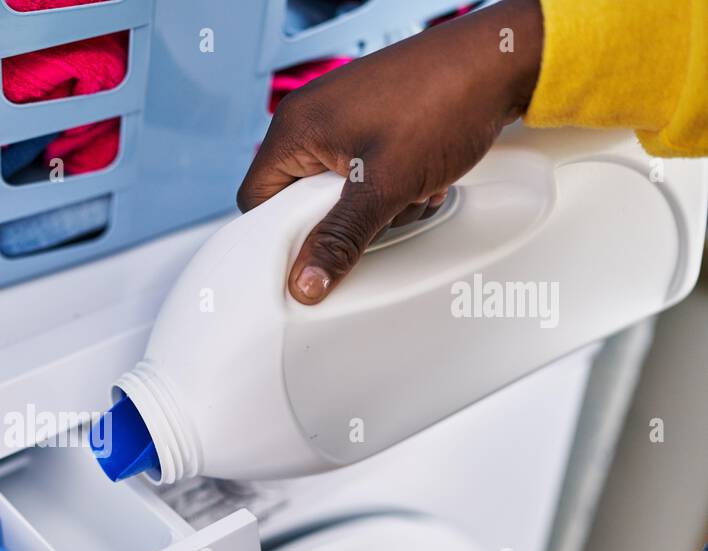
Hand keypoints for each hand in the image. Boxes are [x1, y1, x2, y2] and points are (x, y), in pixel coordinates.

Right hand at [239, 0, 543, 303]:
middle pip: (296, 198)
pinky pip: (360, 171)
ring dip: (368, 206)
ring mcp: (342, 118)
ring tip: (403, 196)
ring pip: (334, 189)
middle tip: (371, 219)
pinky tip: (416, 184)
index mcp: (295, 127)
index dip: (280, 235)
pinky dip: (387, 187)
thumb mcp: (385, 186)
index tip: (309, 256)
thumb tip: (307, 282)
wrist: (498, 62)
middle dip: (336, 220)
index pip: (258, 200)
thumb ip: (340, 238)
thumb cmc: (443, 100)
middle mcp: (312, 118)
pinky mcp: (371, 120)